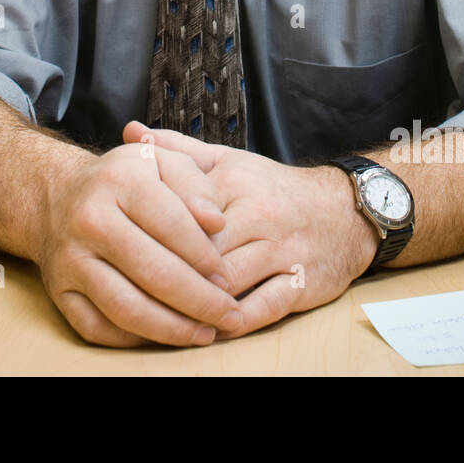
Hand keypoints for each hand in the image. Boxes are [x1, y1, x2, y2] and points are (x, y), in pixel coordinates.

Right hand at [37, 139, 244, 346]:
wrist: (58, 194)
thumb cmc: (124, 180)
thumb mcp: (161, 161)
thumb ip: (195, 185)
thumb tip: (217, 223)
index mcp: (120, 181)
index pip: (172, 225)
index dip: (205, 257)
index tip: (227, 277)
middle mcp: (90, 220)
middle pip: (153, 273)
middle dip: (200, 301)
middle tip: (229, 314)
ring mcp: (70, 259)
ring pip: (127, 308)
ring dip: (173, 329)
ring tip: (205, 333)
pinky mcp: (59, 291)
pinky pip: (99, 328)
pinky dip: (136, 340)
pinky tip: (165, 336)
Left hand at [123, 121, 377, 337]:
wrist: (344, 210)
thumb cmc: (273, 188)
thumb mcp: (228, 160)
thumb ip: (178, 150)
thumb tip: (130, 133)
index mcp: (234, 182)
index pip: (182, 211)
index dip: (150, 232)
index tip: (119, 247)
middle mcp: (258, 216)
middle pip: (202, 250)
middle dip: (169, 272)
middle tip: (132, 290)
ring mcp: (281, 251)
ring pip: (228, 282)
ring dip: (196, 302)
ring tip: (162, 315)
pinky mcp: (300, 283)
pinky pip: (263, 308)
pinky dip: (234, 322)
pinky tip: (209, 329)